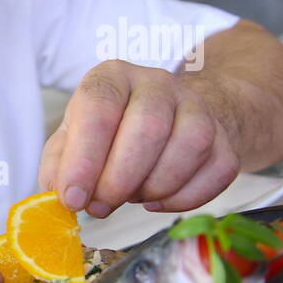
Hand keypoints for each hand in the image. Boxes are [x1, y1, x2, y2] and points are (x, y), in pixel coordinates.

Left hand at [37, 59, 239, 217]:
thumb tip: (61, 195)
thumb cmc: (108, 133)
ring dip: (156, 187)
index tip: (73, 198)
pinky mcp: (223, 136)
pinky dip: (186, 197)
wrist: (166, 122)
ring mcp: (196, 106)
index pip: (99, 109)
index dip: (83, 160)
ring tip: (132, 197)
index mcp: (111, 77)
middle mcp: (157, 83)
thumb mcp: (71, 140)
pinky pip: (218, 169)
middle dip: (119, 180)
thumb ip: (59, 165)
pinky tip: (158, 201)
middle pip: (148, 128)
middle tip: (101, 206)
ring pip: (191, 145)